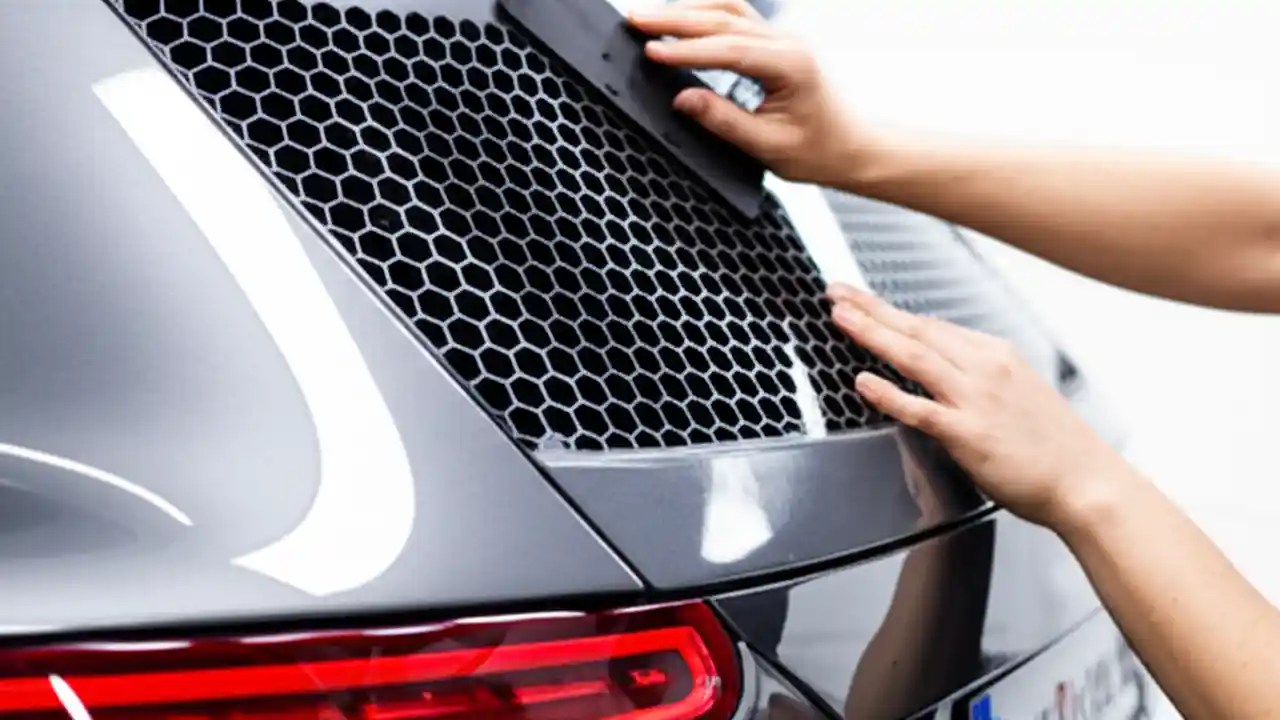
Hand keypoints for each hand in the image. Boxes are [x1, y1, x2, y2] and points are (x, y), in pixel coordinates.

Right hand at [628, 0, 871, 186]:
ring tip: (649, 17)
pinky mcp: (777, 42)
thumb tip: (682, 99)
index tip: (651, 51)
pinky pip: (738, 18)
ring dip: (688, 11)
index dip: (686, 49)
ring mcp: (784, 38)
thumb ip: (724, 121)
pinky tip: (682, 18)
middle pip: (724, 20)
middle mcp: (789, 43)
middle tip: (635, 20)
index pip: (729, 50)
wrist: (855, 146)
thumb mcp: (769, 146)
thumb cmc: (820, 150)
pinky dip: (705, 15)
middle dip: (675, 19)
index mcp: (791, 65)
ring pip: (729, 11)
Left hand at [828, 284, 1132, 528]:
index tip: (860, 299)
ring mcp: (976, 398)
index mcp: (996, 354)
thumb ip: (978, 374)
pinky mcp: (969, 433)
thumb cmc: (1053, 445)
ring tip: (840, 318)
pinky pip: (919, 408)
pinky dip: (888, 392)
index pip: (932, 324)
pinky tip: (862, 381)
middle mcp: (985, 368)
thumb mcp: (1018, 389)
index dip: (891, 312)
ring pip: (914, 356)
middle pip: (917, 329)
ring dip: (872, 333)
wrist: (1086, 482)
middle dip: (871, 309)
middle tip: (836, 292)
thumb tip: (939, 360)